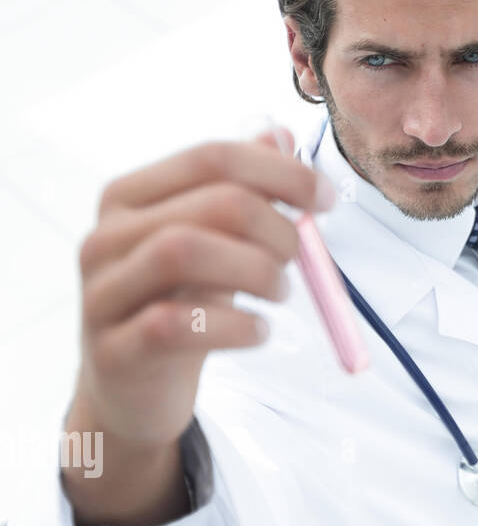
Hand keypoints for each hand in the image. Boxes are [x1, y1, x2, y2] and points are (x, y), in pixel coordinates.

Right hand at [72, 127, 335, 448]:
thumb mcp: (213, 242)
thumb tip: (280, 134)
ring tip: (280, 292)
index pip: (213, 157)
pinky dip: (235, 325)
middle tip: (300, 257)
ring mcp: (102, 292)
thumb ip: (241, 188)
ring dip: (256, 270)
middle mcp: (106, 235)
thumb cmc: (181, 304)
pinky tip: (258, 332)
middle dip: (277, 227)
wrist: (132, 391)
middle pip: (211, 203)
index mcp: (132, 195)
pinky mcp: (114, 350)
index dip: (282, 172)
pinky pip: (175, 323)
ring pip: (183, 251)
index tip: (326, 200)